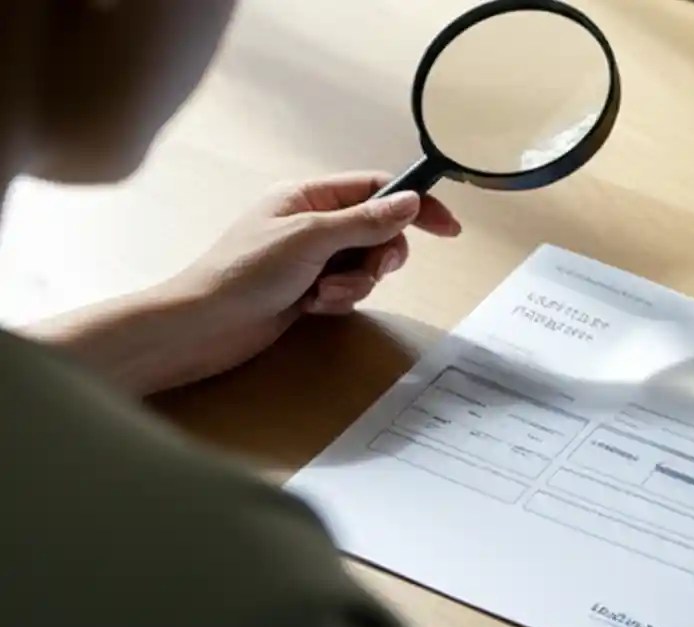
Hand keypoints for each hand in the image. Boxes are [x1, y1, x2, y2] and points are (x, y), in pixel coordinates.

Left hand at [28, 172, 459, 393]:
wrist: (203, 326)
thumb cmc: (244, 272)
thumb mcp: (310, 238)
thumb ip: (365, 221)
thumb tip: (411, 201)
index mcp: (310, 195)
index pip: (378, 189)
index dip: (415, 205)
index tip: (448, 229)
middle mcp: (314, 222)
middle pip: (380, 232)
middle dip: (379, 258)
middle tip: (367, 273)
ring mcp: (313, 258)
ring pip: (367, 266)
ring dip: (354, 285)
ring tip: (322, 296)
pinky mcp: (309, 289)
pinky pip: (348, 291)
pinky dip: (338, 301)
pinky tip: (310, 308)